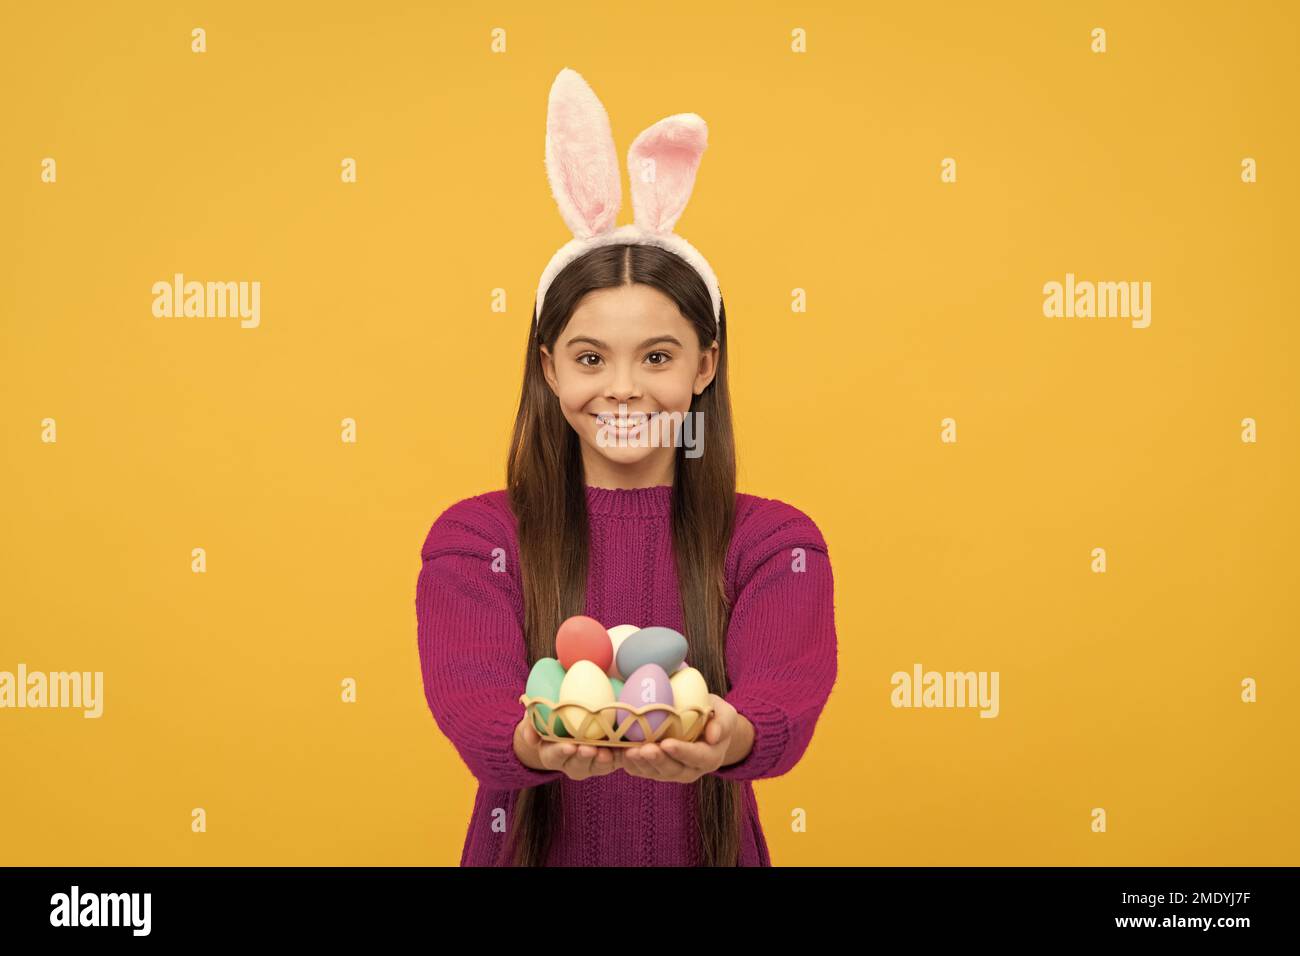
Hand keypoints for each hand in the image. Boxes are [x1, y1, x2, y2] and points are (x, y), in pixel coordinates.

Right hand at [515, 716, 622, 780]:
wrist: (570, 723)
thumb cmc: (549, 720)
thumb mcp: (535, 719)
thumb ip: (530, 724)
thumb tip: (530, 734)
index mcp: (552, 754)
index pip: (554, 756)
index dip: (561, 752)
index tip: (568, 746)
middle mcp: (572, 763)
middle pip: (578, 765)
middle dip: (584, 758)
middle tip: (589, 749)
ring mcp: (591, 763)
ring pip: (598, 766)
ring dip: (603, 760)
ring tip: (606, 752)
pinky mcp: (610, 759)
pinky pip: (617, 759)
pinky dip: (621, 755)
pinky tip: (626, 748)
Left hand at [621, 694, 736, 783]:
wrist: (703, 726)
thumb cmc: (713, 716)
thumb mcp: (725, 714)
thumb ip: (723, 722)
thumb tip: (714, 735)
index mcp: (709, 757)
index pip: (697, 757)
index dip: (682, 752)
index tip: (668, 743)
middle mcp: (690, 770)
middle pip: (673, 770)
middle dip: (657, 760)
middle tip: (643, 749)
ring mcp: (671, 772)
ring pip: (655, 773)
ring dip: (641, 764)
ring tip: (628, 751)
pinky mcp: (655, 769)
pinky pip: (642, 771)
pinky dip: (630, 763)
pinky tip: (619, 752)